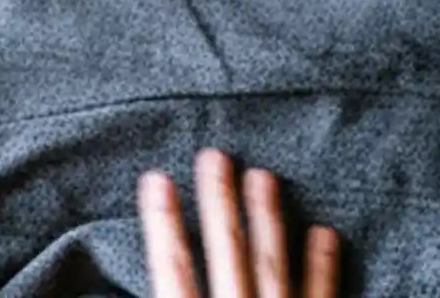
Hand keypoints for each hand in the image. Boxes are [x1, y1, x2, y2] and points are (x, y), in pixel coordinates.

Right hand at [139, 149, 339, 297]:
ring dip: (267, 217)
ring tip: (263, 175)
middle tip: (214, 155)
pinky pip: (321, 294)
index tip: (156, 179)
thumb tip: (115, 293)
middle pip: (227, 250)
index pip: (172, 266)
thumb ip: (168, 293)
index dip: (162, 220)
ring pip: (271, 263)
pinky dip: (323, 265)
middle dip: (219, 200)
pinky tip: (324, 233)